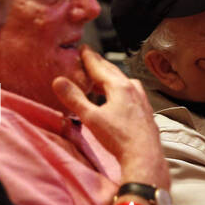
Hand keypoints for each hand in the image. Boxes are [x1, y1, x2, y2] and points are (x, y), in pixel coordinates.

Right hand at [52, 46, 169, 188]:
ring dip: (111, 78)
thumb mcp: (91, 118)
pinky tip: (118, 99)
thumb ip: (74, 98)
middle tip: (91, 58)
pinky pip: (131, 93)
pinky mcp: (145, 112)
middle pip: (113, 72)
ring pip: (124, 82)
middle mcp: (133, 89)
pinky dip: (120, 90)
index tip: (83, 48)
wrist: (144, 156)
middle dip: (100, 65)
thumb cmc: (120, 138)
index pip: (100, 67)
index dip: (89, 57)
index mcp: (120, 87)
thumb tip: (59, 81)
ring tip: (101, 79)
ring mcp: (141, 100)